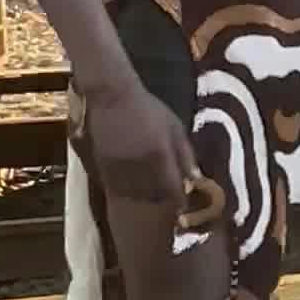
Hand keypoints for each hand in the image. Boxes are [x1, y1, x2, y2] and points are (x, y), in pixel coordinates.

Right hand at [88, 71, 196, 208]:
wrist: (111, 97)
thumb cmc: (147, 109)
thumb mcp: (174, 126)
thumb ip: (185, 154)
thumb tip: (196, 179)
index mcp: (160, 154)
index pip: (172, 189)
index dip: (179, 199)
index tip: (183, 203)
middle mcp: (140, 165)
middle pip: (154, 196)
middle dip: (163, 198)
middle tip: (167, 195)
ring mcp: (120, 167)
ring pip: (135, 195)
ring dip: (146, 196)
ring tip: (151, 191)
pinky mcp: (104, 167)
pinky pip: (118, 189)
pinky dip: (128, 191)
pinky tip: (134, 185)